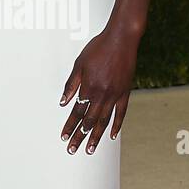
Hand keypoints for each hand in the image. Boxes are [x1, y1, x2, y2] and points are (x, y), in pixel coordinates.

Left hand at [59, 26, 139, 152]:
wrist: (122, 39)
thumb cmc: (98, 48)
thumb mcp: (79, 64)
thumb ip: (71, 84)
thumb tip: (63, 102)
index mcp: (88, 87)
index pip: (76, 112)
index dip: (69, 126)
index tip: (63, 137)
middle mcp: (102, 94)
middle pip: (88, 121)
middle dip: (79, 136)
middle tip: (72, 150)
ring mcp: (115, 95)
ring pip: (103, 121)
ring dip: (95, 136)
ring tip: (90, 149)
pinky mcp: (125, 92)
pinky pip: (121, 113)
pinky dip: (116, 125)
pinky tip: (111, 136)